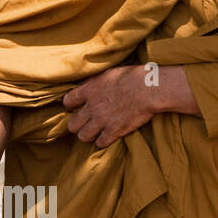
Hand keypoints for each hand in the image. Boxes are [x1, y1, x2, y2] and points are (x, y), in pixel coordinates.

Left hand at [62, 63, 199, 145]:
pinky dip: (103, 141)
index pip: (67, 101)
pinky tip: (107, 136)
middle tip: (85, 124)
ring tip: (95, 132)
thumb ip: (93, 81)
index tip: (75, 107)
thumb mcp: (107, 73)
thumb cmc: (132, 77)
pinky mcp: (114, 131)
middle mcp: (92, 107)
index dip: (70, 106)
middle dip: (77, 125)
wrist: (149, 88)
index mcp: (89, 90)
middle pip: (72, 125)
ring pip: (83, 137)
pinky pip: (100, 143)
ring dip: (88, 135)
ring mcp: (102, 120)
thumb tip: (84, 85)